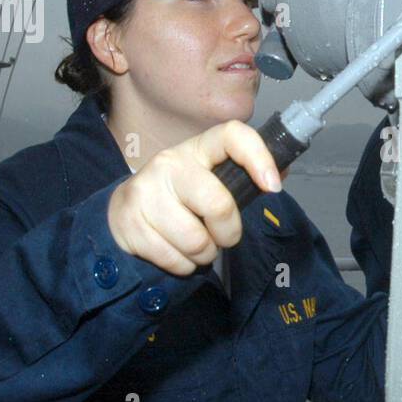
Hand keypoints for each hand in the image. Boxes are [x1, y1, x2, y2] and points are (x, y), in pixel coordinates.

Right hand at [107, 121, 281, 275]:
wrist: (120, 214)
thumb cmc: (178, 198)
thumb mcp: (208, 181)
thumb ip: (241, 179)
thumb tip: (281, 172)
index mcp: (196, 149)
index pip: (231, 135)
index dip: (258, 157)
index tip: (272, 187)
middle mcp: (168, 163)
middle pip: (218, 204)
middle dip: (229, 232)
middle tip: (222, 237)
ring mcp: (145, 192)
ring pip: (196, 240)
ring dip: (204, 254)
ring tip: (193, 244)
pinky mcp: (129, 223)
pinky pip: (175, 259)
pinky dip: (183, 266)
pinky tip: (174, 252)